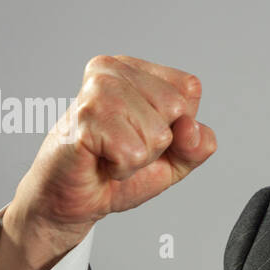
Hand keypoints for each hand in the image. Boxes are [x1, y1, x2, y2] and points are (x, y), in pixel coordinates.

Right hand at [0, 55, 216, 269]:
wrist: (71, 199)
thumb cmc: (117, 171)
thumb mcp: (175, 160)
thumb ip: (198, 144)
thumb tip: (191, 127)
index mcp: (135, 69)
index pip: (189, 90)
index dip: (178, 125)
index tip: (143, 135)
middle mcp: (112, 70)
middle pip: (177, 109)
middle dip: (158, 143)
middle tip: (123, 147)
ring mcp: (96, 91)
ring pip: (158, 133)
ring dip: (138, 158)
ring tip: (111, 153)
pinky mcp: (85, 119)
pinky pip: (134, 153)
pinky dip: (122, 169)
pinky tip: (100, 161)